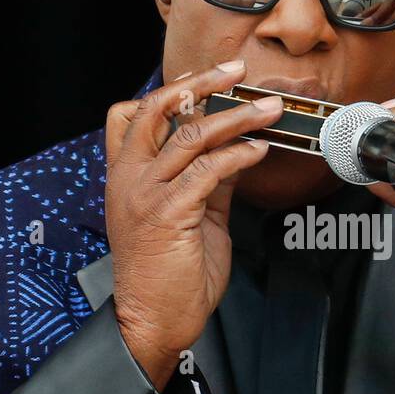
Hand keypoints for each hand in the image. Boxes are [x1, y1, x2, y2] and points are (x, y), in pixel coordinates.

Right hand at [104, 61, 282, 388]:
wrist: (153, 322)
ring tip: (269, 110)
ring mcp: (145, 194)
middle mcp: (129, 179)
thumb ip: (208, 184)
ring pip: (191, 136)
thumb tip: (235, 153)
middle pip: (157, 109)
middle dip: (200, 83)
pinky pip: (210, 171)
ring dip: (237, 118)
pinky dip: (239, 155)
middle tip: (236, 71)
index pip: (133, 115)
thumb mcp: (191, 219)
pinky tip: (260, 151)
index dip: (170, 89)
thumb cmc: (168, 278)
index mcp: (125, 177)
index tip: (205, 77)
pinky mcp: (169, 213)